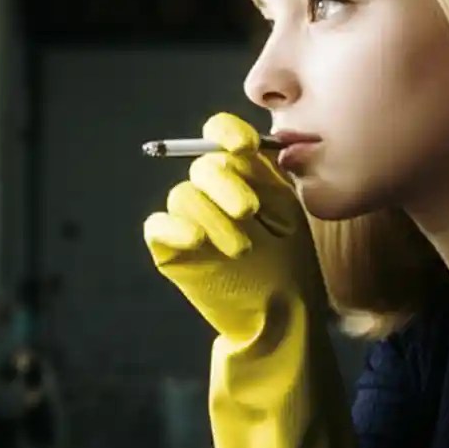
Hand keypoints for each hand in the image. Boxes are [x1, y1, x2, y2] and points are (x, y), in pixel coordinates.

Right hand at [144, 113, 325, 338]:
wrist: (281, 315)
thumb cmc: (290, 264)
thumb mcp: (286, 213)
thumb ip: (266, 176)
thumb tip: (253, 145)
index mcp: (241, 174)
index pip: (219, 134)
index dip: (226, 131)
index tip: (245, 146)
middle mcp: (211, 190)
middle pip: (203, 164)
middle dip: (226, 183)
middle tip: (248, 211)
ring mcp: (189, 218)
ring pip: (184, 194)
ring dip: (213, 216)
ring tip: (241, 248)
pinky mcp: (171, 248)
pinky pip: (158, 225)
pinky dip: (174, 228)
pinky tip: (197, 239)